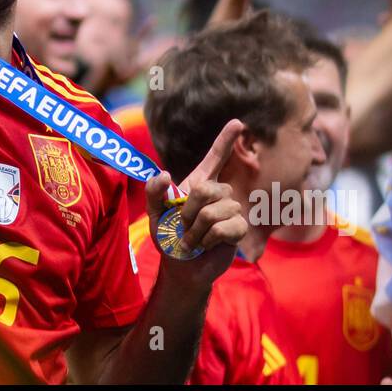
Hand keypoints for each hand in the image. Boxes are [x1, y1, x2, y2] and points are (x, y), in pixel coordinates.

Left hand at [145, 119, 247, 283]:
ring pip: (216, 211)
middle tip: (183, 228)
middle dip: (189, 212)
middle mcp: (218, 193)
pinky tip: (206, 246)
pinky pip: (226, 227)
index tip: (238, 122)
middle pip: (208, 189)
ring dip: (198, 230)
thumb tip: (165, 175)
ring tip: (194, 240)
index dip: (225, 140)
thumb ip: (153, 192)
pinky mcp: (238, 229)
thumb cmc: (168, 237)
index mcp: (199, 184)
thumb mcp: (154, 213)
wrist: (181, 267)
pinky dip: (209, 239)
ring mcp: (231, 210)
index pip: (215, 157)